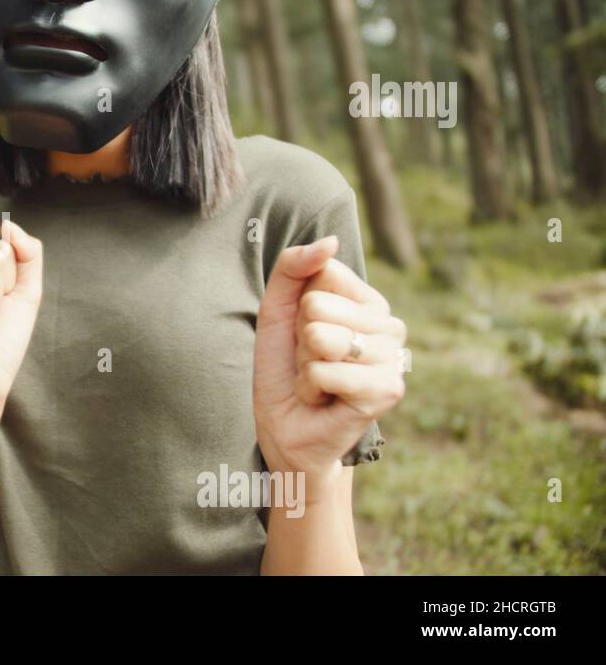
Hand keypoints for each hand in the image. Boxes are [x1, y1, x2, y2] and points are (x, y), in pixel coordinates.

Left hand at [253, 235, 406, 482]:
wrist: (286, 428)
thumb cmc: (284, 368)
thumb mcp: (277, 309)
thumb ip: (294, 267)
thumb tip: (331, 241)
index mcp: (368, 300)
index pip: (323, 273)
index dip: (298, 305)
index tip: (303, 331)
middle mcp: (390, 324)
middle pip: (317, 305)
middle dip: (299, 338)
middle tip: (310, 362)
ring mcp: (393, 358)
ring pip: (321, 337)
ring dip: (305, 364)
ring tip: (317, 380)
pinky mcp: (387, 390)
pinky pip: (325, 371)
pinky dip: (310, 387)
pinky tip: (323, 399)